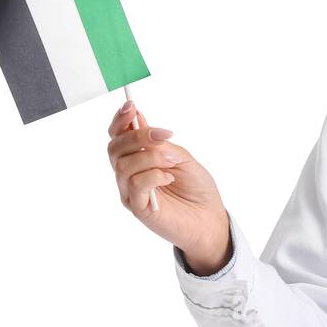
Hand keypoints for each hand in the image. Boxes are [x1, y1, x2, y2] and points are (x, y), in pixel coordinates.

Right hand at [106, 98, 231, 272]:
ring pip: (124, 165)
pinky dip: (153, 176)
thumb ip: (162, 144)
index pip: (118, 136)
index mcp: (138, 158)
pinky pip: (135, 185)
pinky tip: (169, 178)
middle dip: (139, 136)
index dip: (120, 120)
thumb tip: (140, 120)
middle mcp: (129, 174)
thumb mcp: (183, 158)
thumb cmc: (197, 189)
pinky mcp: (138, 207)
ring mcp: (130, 191)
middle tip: (166, 135)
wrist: (210, 219)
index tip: (132, 106)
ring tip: (174, 161)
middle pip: (116, 148)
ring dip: (152, 156)